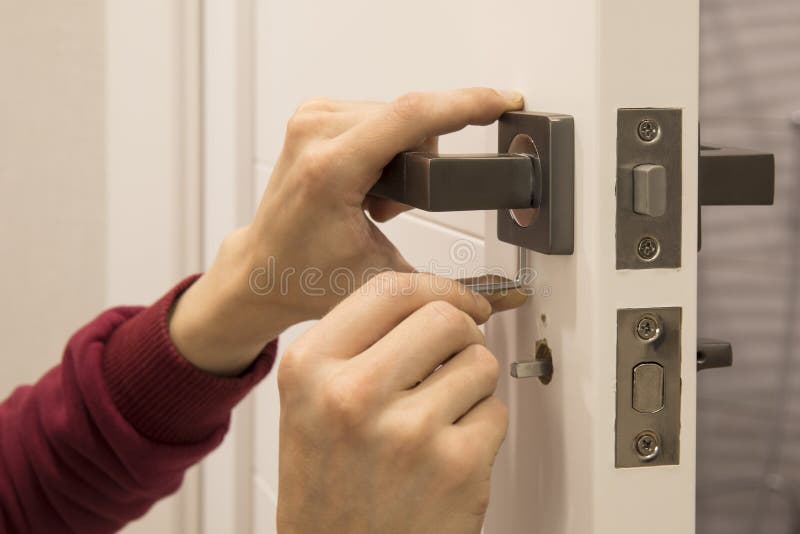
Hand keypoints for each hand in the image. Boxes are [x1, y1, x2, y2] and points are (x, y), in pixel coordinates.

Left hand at [170, 88, 523, 374]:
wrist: (262, 269)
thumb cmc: (305, 276)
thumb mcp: (385, 284)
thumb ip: (449, 288)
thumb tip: (505, 295)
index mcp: (329, 170)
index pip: (411, 118)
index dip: (466, 105)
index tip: (501, 102)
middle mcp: (315, 133)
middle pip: (413, 120)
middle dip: (423, 164)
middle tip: (388, 209)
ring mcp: (312, 118)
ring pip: (399, 114)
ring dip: (404, 156)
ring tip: (371, 200)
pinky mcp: (314, 113)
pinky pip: (380, 114)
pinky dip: (386, 145)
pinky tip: (363, 182)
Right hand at [276, 272, 507, 533]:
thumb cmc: (327, 489)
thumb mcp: (310, 403)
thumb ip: (357, 346)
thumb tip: (431, 302)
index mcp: (310, 368)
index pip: (391, 289)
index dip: (438, 288)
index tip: (458, 299)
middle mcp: (354, 394)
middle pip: (446, 316)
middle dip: (462, 333)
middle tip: (453, 357)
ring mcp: (408, 431)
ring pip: (481, 361)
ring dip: (471, 383)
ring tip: (439, 417)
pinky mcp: (456, 467)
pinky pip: (496, 411)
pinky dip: (481, 427)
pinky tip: (448, 452)